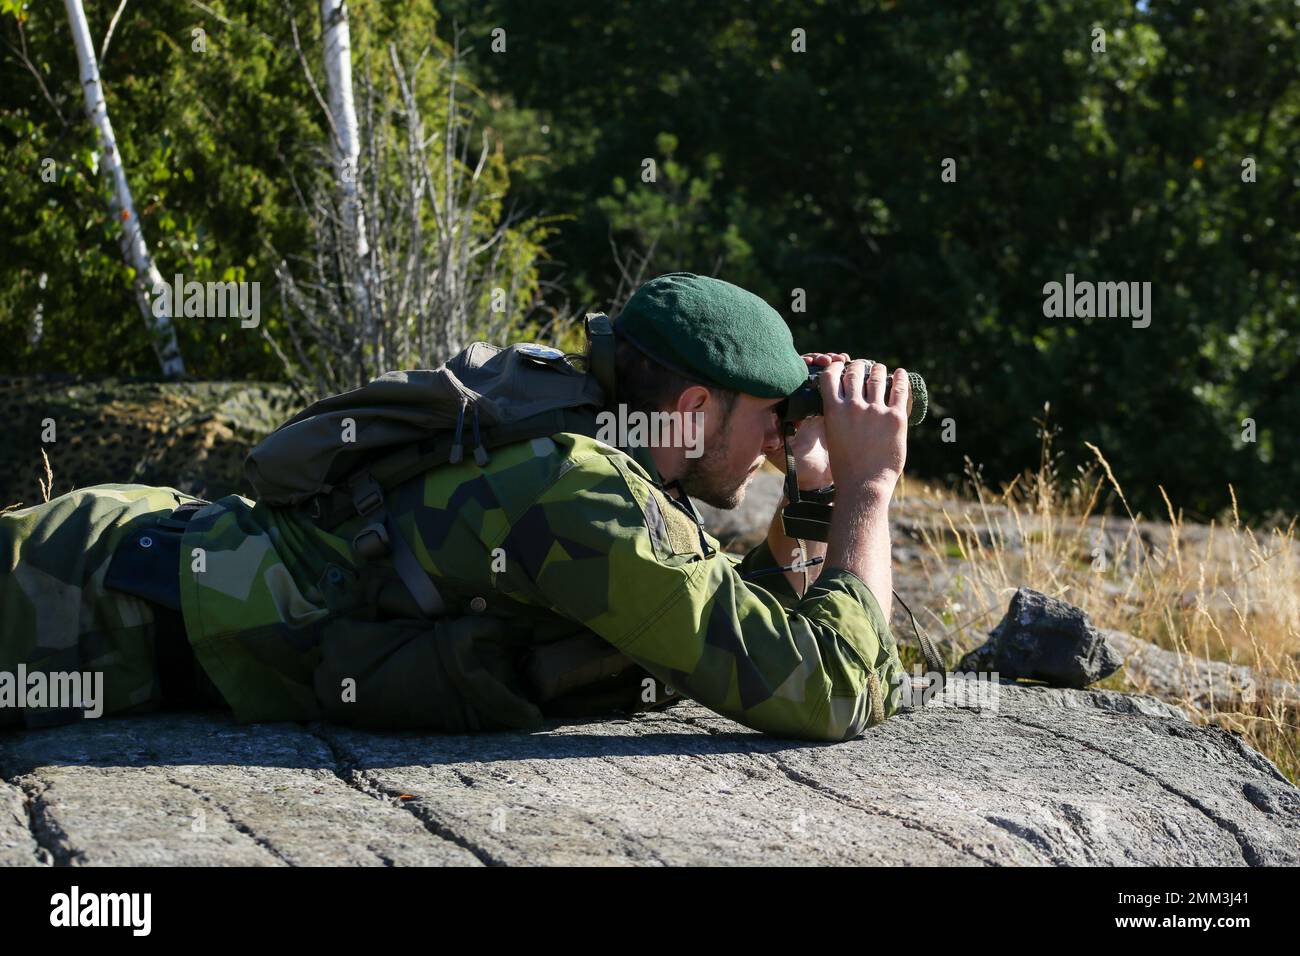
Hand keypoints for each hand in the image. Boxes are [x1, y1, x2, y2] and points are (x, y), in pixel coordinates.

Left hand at [764, 352, 847, 487]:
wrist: (821, 479)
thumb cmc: (799, 467)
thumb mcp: (782, 455)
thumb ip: (774, 442)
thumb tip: (770, 431)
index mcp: (787, 409)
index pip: (789, 379)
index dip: (797, 367)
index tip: (807, 363)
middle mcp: (802, 403)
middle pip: (808, 372)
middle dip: (818, 361)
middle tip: (827, 359)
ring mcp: (820, 404)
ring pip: (827, 376)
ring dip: (834, 365)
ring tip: (842, 359)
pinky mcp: (837, 409)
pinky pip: (842, 387)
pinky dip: (847, 376)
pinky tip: (852, 368)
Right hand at [820, 359, 908, 496]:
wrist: (864, 484)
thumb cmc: (846, 466)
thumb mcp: (833, 436)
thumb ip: (836, 417)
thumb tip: (841, 402)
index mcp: (833, 410)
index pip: (830, 376)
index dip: (836, 367)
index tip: (841, 365)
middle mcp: (853, 407)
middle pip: (855, 372)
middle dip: (858, 366)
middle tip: (863, 366)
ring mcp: (875, 411)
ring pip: (877, 378)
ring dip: (879, 370)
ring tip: (881, 369)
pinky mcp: (895, 418)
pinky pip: (899, 391)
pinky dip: (900, 379)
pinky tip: (901, 374)